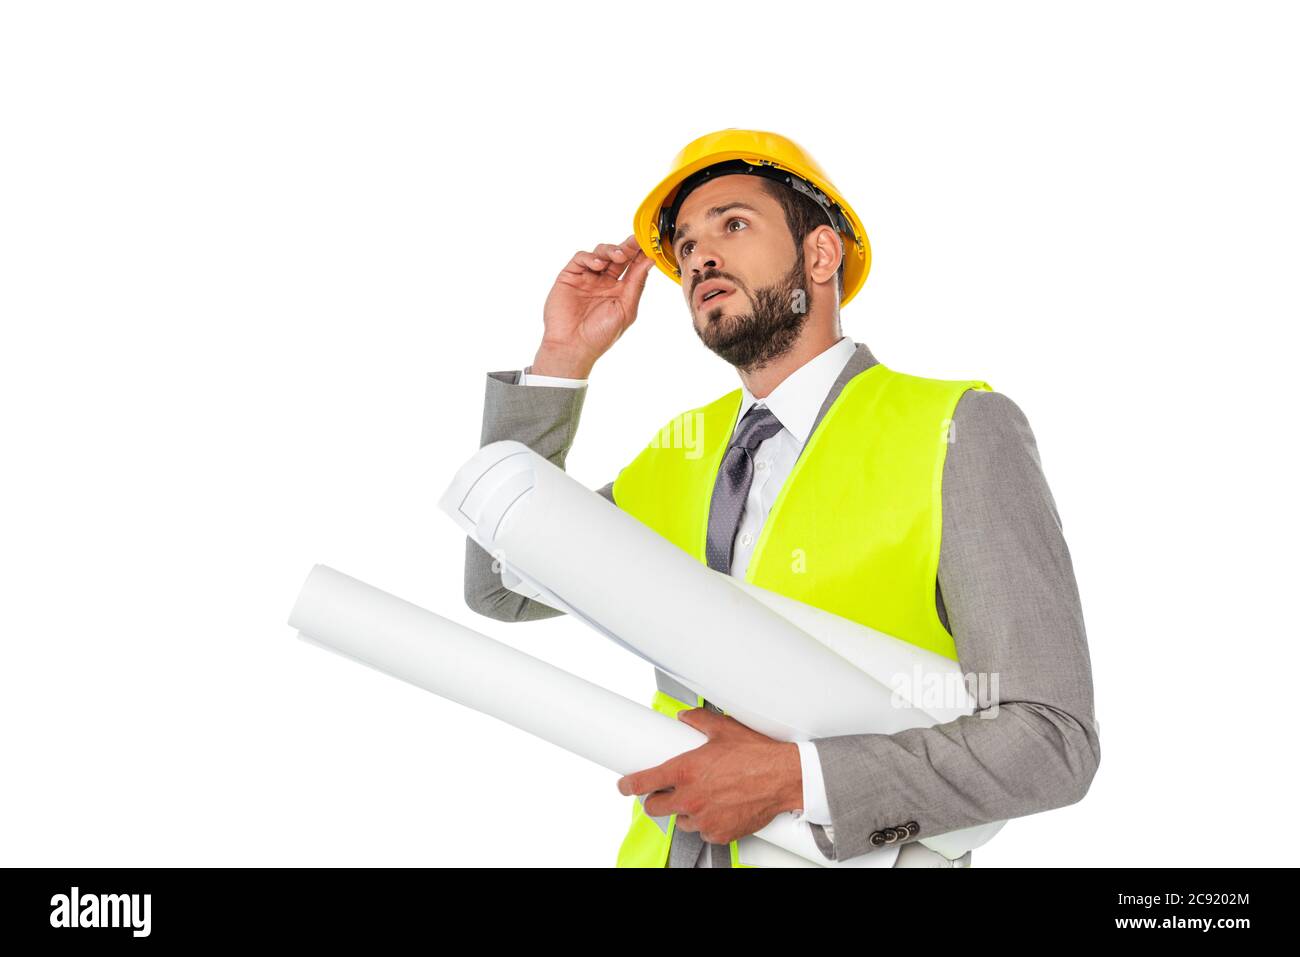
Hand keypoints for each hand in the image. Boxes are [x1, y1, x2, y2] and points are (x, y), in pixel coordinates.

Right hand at [533, 235, 655, 377]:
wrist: (573, 346)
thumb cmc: (600, 334)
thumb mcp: (626, 309)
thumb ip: (637, 284)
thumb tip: (649, 261)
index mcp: (620, 291)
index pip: (632, 267)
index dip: (641, 254)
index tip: (650, 243)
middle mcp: (604, 282)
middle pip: (618, 256)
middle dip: (628, 247)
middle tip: (636, 240)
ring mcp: (587, 278)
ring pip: (600, 253)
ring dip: (611, 250)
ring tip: (618, 256)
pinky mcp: (570, 276)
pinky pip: (581, 259)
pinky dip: (590, 257)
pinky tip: (598, 265)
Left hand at [615, 708, 803, 845]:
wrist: (784, 778)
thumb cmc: (757, 754)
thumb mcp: (724, 730)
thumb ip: (698, 721)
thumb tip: (685, 717)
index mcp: (686, 771)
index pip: (643, 782)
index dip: (628, 785)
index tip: (623, 785)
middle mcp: (691, 798)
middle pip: (654, 808)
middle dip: (656, 800)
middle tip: (666, 792)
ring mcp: (704, 819)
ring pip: (680, 821)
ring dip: (684, 811)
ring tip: (701, 798)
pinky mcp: (719, 833)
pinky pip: (703, 831)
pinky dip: (706, 822)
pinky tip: (718, 809)